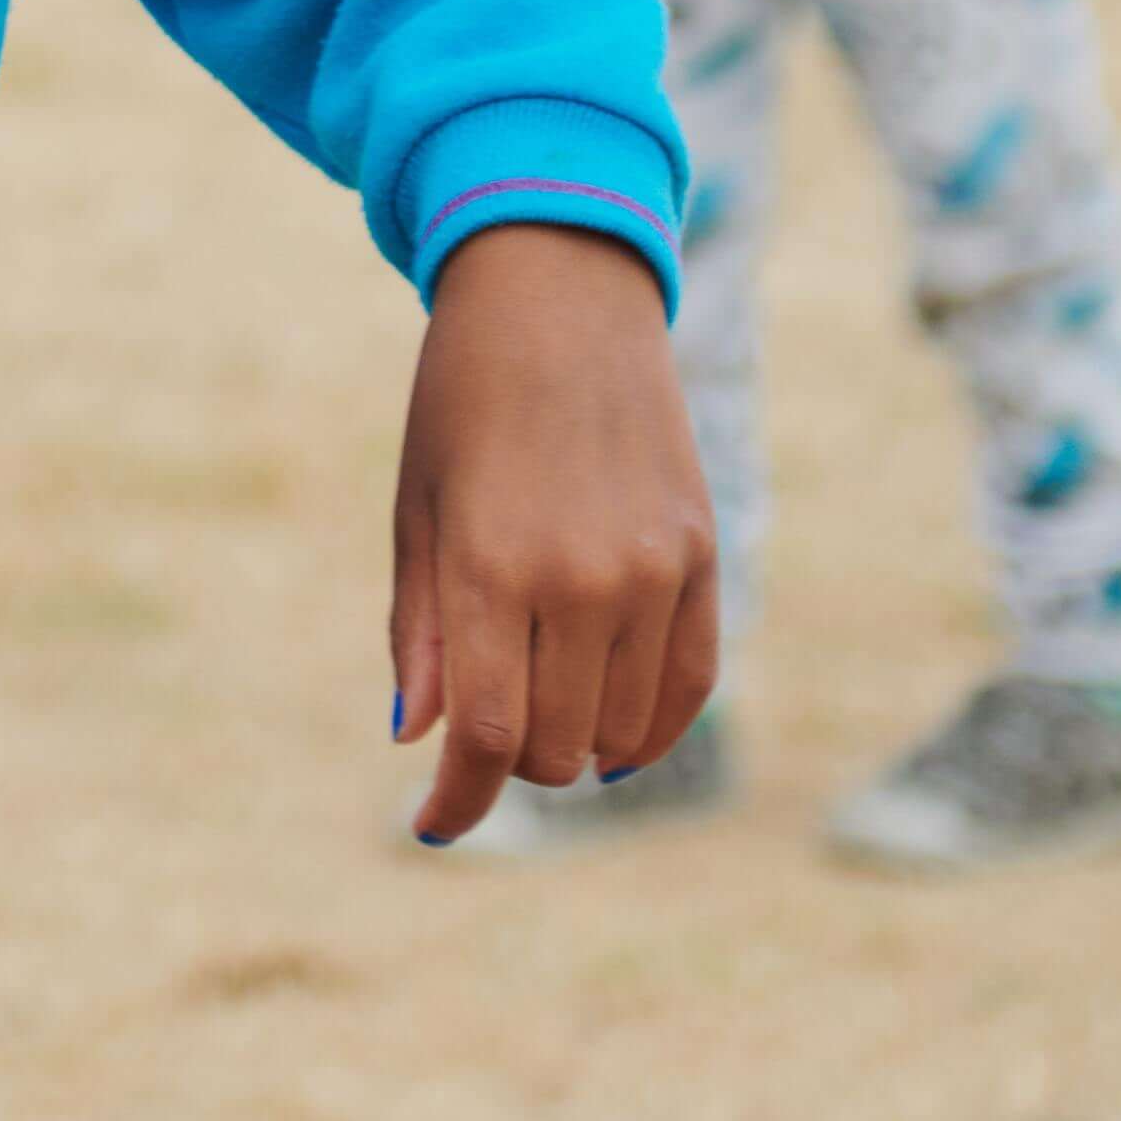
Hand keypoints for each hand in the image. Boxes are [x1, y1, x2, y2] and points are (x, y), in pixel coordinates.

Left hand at [391, 221, 719, 841]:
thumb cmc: (462, 403)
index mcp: (491, 566)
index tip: (433, 823)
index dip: (457, 799)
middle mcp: (582, 578)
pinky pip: (689, 685)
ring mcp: (654, 571)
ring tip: (540, 708)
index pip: (485, 735)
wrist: (561, 298)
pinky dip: (650, 727)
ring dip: (577, 745)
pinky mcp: (702, 556)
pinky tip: (614, 731)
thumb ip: (420, 631)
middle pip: (554, 747)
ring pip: (622, 731)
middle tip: (480, 728)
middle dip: (506, 761)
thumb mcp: (418, 510)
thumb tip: (419, 737)